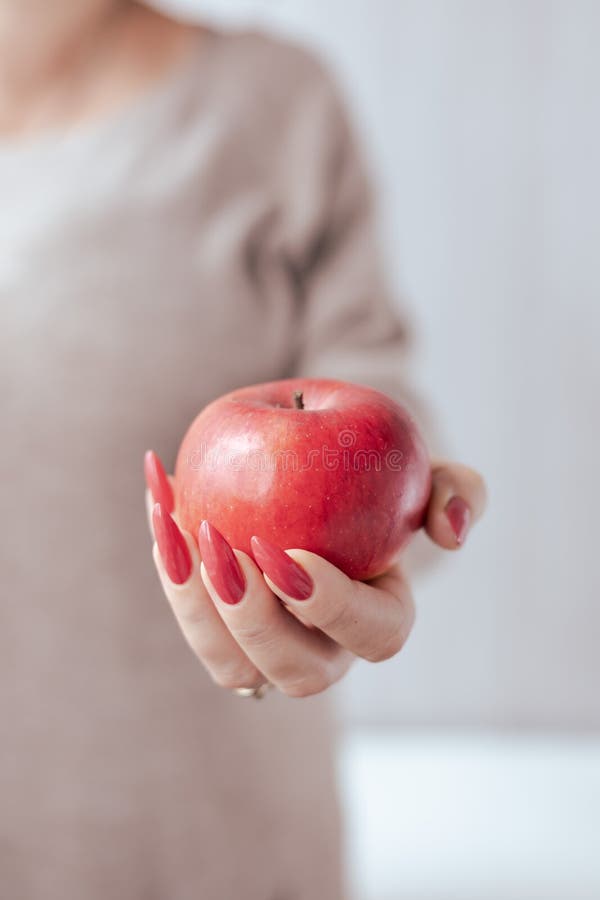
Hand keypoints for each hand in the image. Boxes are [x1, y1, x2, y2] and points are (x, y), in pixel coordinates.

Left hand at [144, 451, 485, 697]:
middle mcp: (328, 648)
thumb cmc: (376, 476)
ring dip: (195, 606)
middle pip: (296, 672)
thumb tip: (450, 531)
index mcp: (381, 616)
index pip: (374, 635)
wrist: (319, 471)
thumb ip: (457, 491)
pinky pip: (195, 625)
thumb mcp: (423, 470)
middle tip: (221, 550)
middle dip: (255, 624)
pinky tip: (160, 502)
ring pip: (232, 664)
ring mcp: (270, 649)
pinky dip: (171, 572)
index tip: (290, 556)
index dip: (333, 608)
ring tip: (173, 531)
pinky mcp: (223, 631)